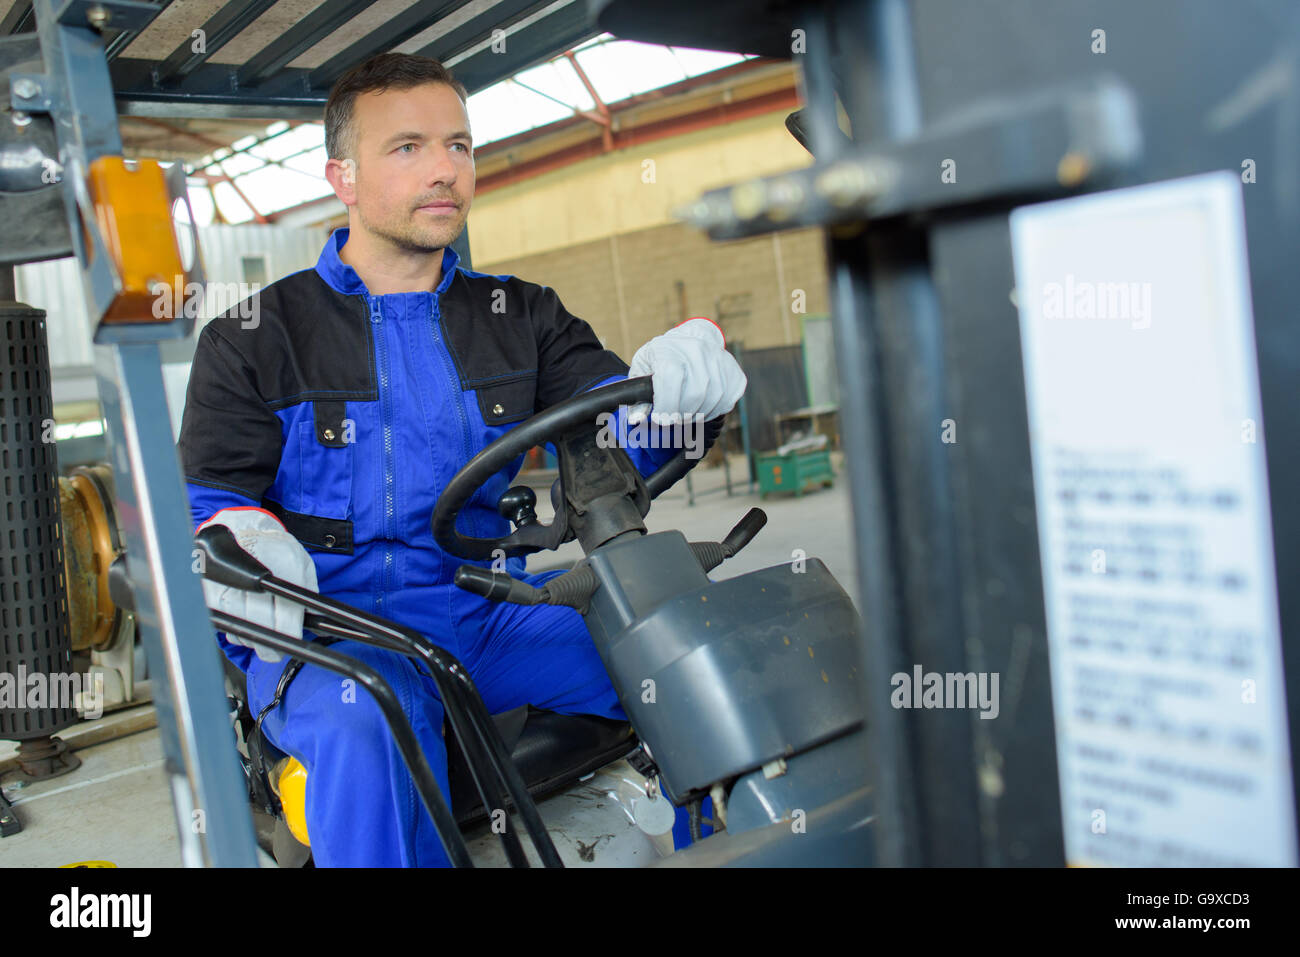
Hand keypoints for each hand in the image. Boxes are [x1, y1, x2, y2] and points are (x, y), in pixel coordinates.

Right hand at [197, 508, 317, 662]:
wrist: (240, 525)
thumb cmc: (275, 549)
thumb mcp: (302, 564)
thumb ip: (308, 592)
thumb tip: (312, 622)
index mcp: (285, 561)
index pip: (287, 607)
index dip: (289, 631)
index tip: (293, 642)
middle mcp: (255, 565)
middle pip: (258, 618)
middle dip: (268, 643)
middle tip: (273, 654)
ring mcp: (227, 572)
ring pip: (236, 620)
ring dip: (249, 638)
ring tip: (259, 641)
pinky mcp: (206, 581)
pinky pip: (218, 615)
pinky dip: (231, 627)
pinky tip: (242, 627)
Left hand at [626, 317, 746, 425]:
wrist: (692, 339)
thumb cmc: (662, 356)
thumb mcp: (642, 368)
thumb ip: (637, 395)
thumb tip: (635, 420)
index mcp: (671, 349)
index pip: (671, 379)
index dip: (666, 405)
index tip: (660, 417)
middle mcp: (698, 351)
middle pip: (694, 395)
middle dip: (681, 414)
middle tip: (673, 416)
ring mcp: (720, 361)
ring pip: (712, 401)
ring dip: (696, 414)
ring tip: (686, 411)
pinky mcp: (735, 373)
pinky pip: (726, 402)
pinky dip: (713, 412)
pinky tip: (702, 406)